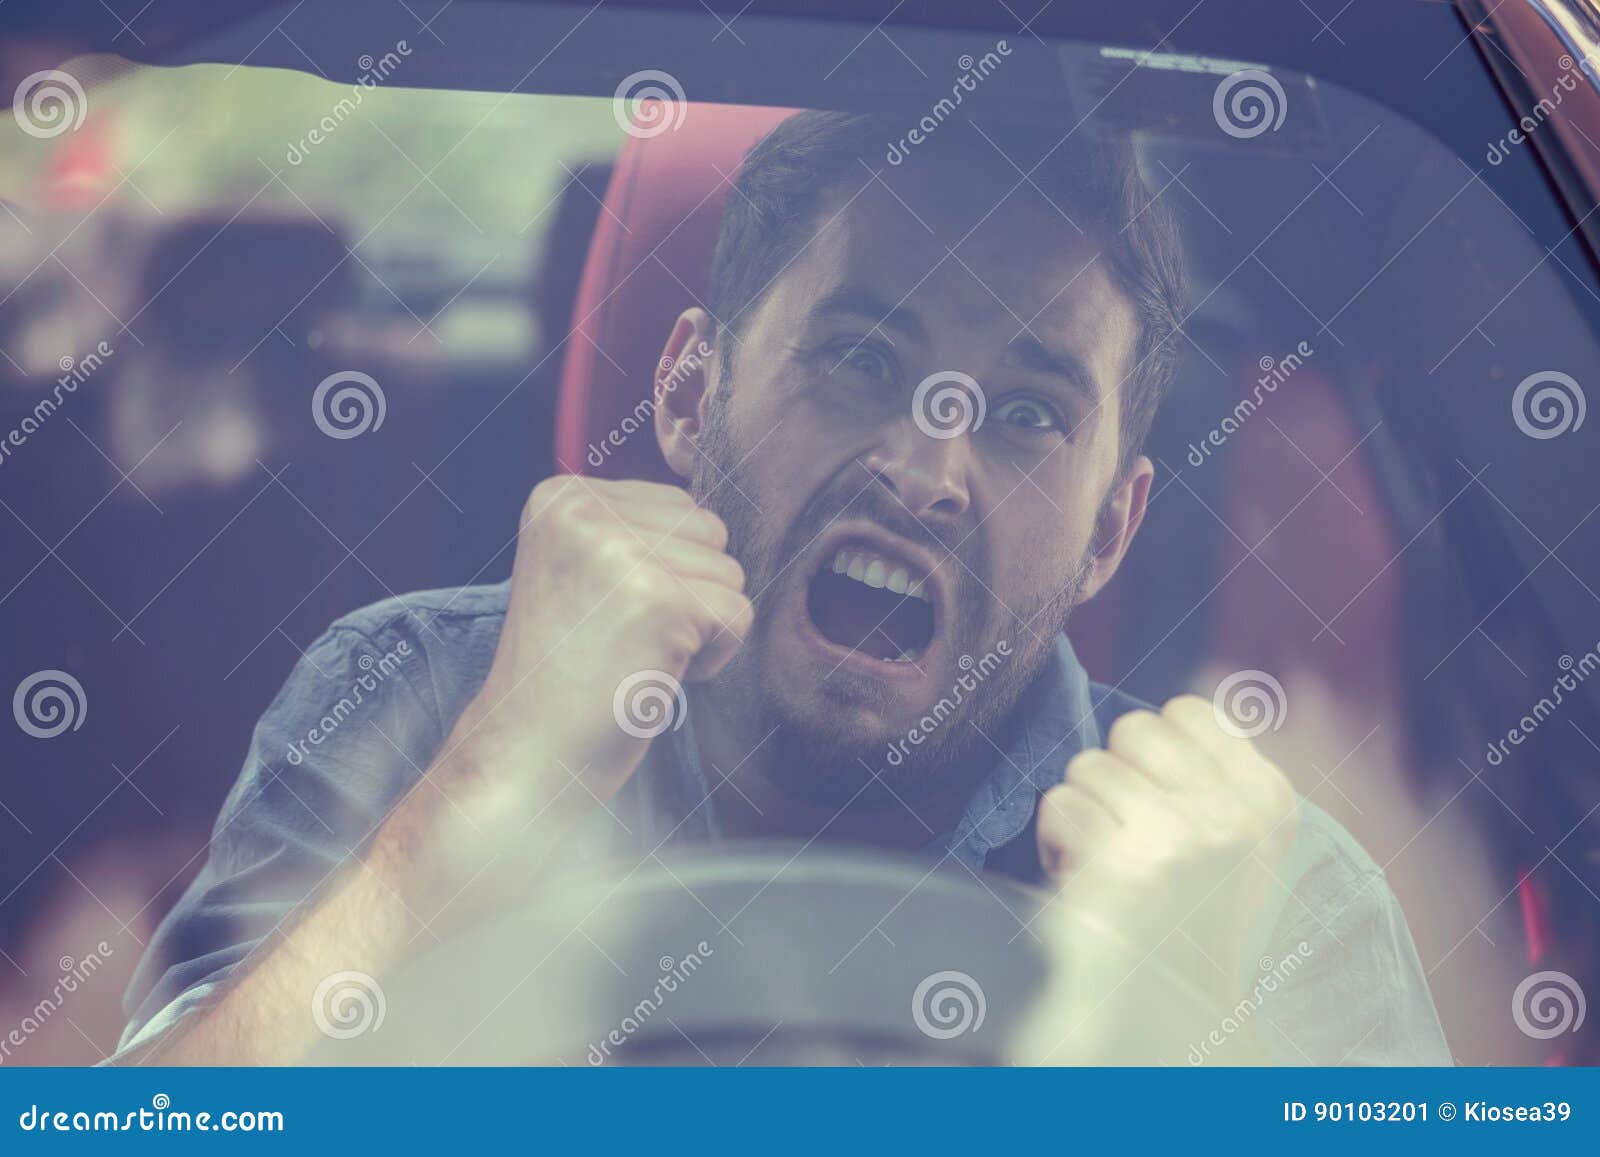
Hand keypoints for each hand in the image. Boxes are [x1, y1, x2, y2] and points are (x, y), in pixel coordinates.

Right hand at [389, 476, 750, 910]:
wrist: (525, 754)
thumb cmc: (564, 676)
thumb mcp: (582, 572)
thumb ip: (634, 532)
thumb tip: (715, 518)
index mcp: (561, 495)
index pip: (679, 506)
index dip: (667, 571)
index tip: (609, 615)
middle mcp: (586, 510)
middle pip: (710, 532)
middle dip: (690, 592)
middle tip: (624, 639)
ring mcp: (621, 551)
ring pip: (729, 573)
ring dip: (700, 626)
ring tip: (635, 655)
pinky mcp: (659, 598)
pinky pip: (739, 614)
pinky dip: (713, 657)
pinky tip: (655, 673)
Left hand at [1024, 694, 1299, 1061]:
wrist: (1175, 1017)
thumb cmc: (1192, 921)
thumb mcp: (1240, 843)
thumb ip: (1212, 776)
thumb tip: (1159, 715)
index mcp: (1268, 800)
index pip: (1188, 711)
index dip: (1155, 748)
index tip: (1157, 795)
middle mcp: (1230, 815)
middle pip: (1131, 729)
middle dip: (1115, 772)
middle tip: (1124, 828)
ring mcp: (1177, 838)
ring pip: (1087, 765)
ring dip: (1082, 808)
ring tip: (1103, 858)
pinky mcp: (1121, 867)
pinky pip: (1059, 804)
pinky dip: (1055, 838)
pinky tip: (1079, 876)